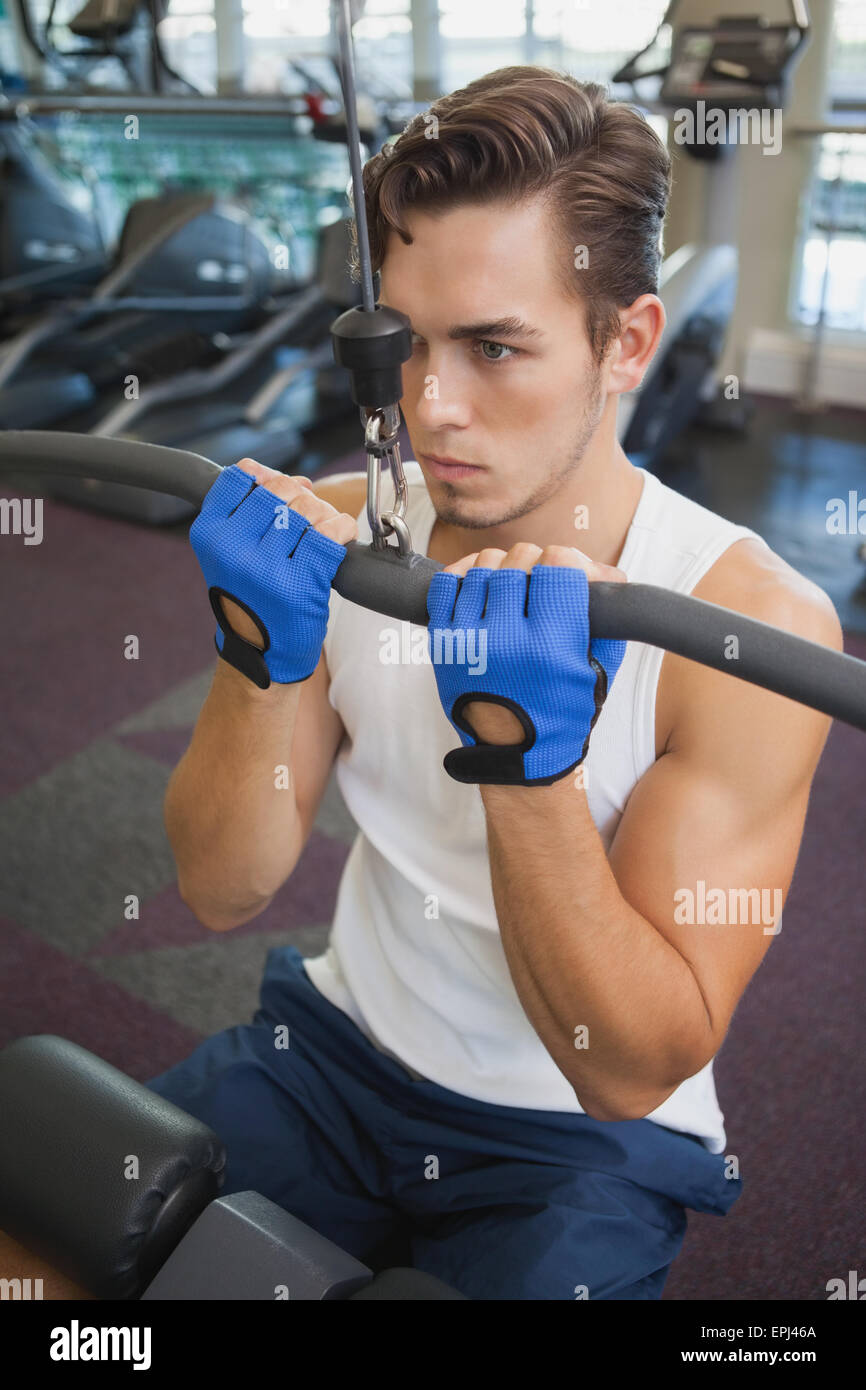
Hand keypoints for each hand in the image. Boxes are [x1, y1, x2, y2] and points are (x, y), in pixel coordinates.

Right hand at [190, 458, 357, 688]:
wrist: (260, 652)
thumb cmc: (250, 595)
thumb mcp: (231, 551)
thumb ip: (252, 510)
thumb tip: (297, 481)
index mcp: (210, 535)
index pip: (240, 477)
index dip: (267, 477)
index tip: (279, 493)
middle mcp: (232, 550)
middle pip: (278, 491)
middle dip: (301, 496)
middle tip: (307, 515)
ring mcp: (265, 568)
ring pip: (306, 510)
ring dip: (323, 513)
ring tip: (323, 529)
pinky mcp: (299, 585)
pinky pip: (330, 535)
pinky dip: (342, 528)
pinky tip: (341, 536)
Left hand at [426, 543, 627, 785]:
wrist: (515, 754)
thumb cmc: (562, 711)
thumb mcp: (597, 666)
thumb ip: (607, 614)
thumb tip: (607, 570)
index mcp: (550, 646)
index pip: (558, 564)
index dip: (569, 560)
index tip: (571, 572)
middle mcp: (505, 640)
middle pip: (520, 559)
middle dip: (538, 563)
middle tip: (544, 582)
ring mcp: (468, 639)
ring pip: (485, 564)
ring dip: (504, 567)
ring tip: (514, 589)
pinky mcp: (442, 642)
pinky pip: (447, 582)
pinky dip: (465, 573)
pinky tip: (481, 584)